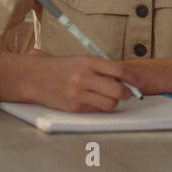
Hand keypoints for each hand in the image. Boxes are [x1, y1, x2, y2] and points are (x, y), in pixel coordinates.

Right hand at [22, 49, 142, 112]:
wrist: (32, 76)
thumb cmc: (58, 67)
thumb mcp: (80, 60)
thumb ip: (101, 68)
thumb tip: (124, 77)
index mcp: (88, 61)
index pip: (119, 70)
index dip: (134, 78)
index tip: (140, 83)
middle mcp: (84, 76)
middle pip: (118, 90)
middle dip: (126, 94)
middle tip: (126, 93)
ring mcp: (78, 93)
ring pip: (109, 103)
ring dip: (113, 102)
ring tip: (108, 97)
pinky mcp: (73, 107)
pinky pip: (96, 111)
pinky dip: (99, 108)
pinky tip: (94, 101)